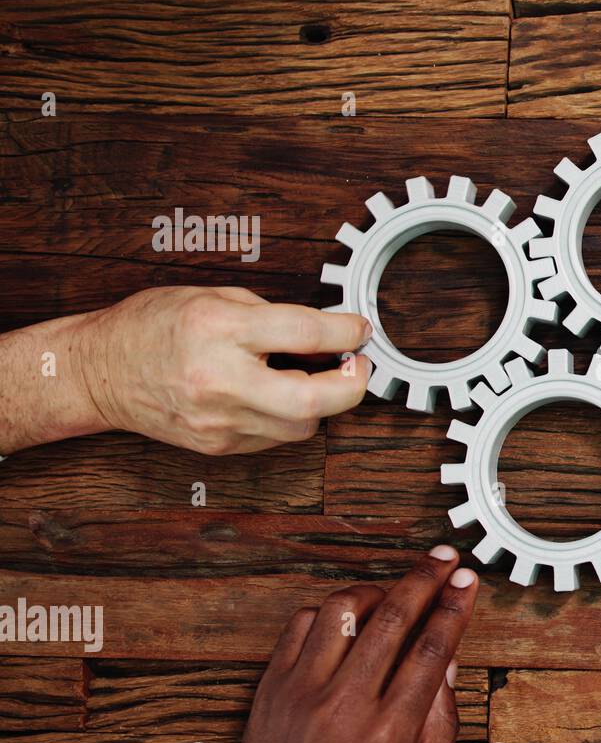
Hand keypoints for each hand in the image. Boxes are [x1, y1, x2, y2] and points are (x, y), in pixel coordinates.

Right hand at [77, 286, 371, 454]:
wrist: (98, 372)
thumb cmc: (151, 327)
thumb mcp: (213, 297)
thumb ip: (272, 315)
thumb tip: (326, 331)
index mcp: (221, 328)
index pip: (305, 333)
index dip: (347, 332)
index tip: (361, 329)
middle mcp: (221, 379)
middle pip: (315, 399)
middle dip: (352, 385)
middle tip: (358, 367)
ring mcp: (219, 420)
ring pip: (302, 427)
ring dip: (320, 404)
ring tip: (311, 378)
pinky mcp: (218, 445)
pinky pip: (275, 437)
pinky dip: (287, 417)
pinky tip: (276, 396)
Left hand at [237, 546, 478, 742]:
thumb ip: (439, 724)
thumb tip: (448, 664)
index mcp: (388, 732)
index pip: (432, 648)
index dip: (455, 606)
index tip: (465, 582)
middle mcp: (344, 707)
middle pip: (393, 617)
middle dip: (425, 578)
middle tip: (441, 559)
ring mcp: (303, 693)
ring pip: (343, 610)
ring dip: (374, 592)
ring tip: (390, 595)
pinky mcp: (271, 688)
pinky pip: (300, 624)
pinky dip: (327, 612)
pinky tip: (345, 620)